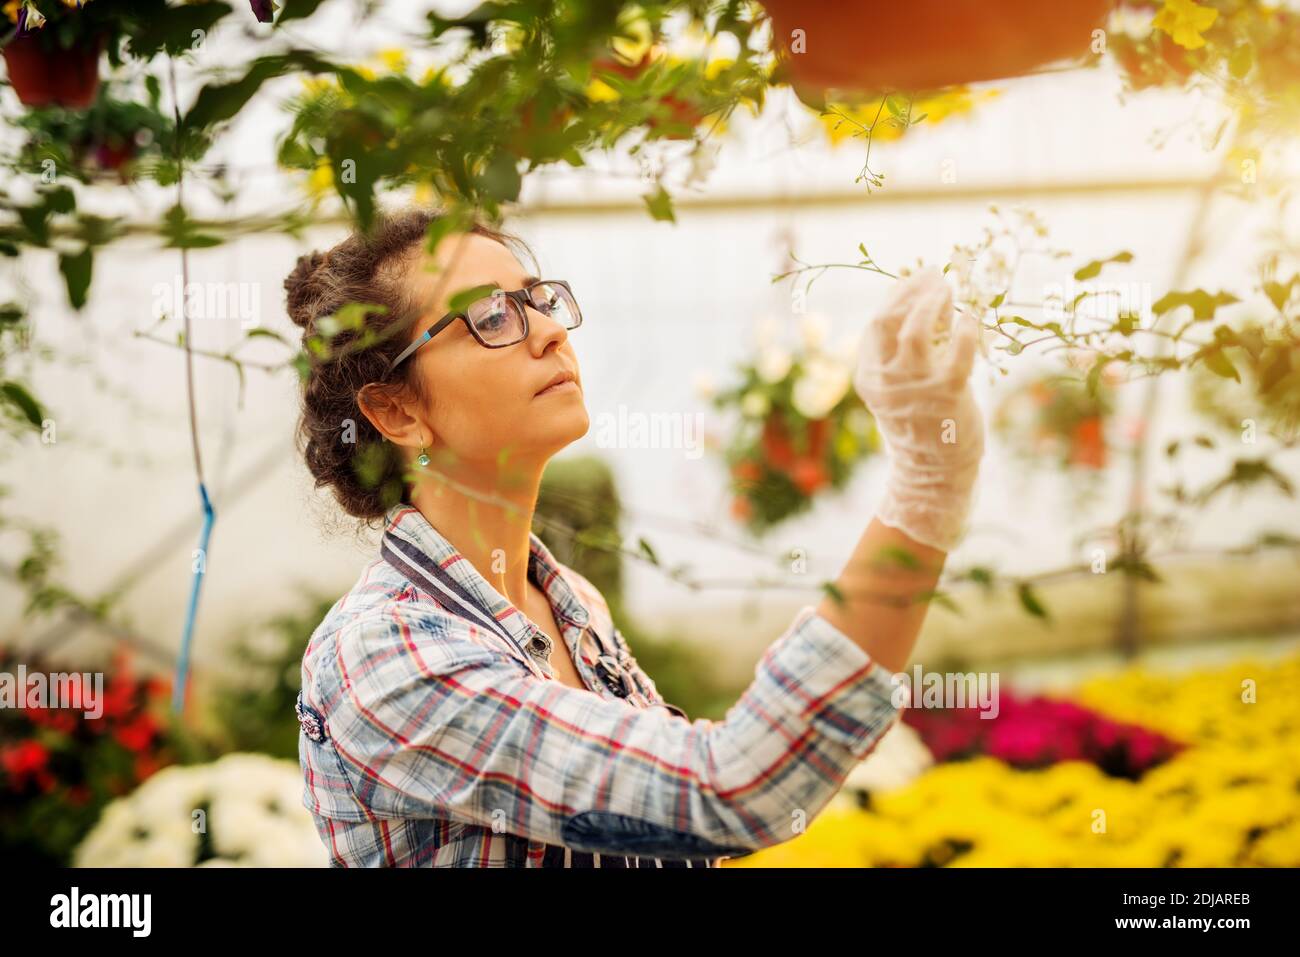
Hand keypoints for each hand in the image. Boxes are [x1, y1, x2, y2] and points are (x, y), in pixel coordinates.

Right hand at [853, 267, 984, 552]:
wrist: (934, 473)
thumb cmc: (921, 424)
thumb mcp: (900, 388)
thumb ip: (905, 352)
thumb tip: (929, 303)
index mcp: (869, 377)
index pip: (876, 324)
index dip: (897, 295)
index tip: (916, 279)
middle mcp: (886, 381)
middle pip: (888, 319)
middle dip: (912, 290)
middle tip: (934, 275)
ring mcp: (915, 387)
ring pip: (916, 328)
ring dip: (933, 301)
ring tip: (948, 290)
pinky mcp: (947, 394)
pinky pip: (958, 350)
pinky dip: (965, 328)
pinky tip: (971, 318)